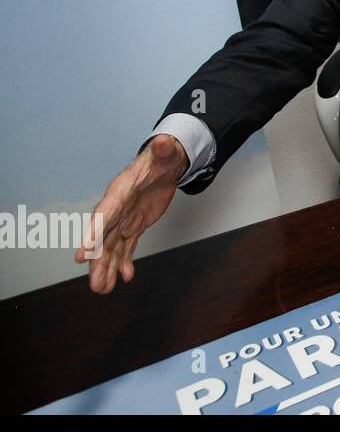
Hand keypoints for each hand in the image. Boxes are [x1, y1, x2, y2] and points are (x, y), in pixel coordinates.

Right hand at [75, 135, 186, 293]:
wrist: (165, 165)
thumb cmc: (162, 157)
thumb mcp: (166, 152)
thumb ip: (163, 150)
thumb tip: (163, 142)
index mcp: (119, 192)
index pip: (103, 216)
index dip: (92, 236)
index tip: (82, 255)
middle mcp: (116, 208)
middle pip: (103, 238)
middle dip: (98, 262)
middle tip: (95, 285)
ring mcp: (124, 219)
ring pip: (112, 248)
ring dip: (108, 268)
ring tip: (103, 290)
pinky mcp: (134, 226)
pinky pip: (127, 247)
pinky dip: (125, 263)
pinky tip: (125, 278)